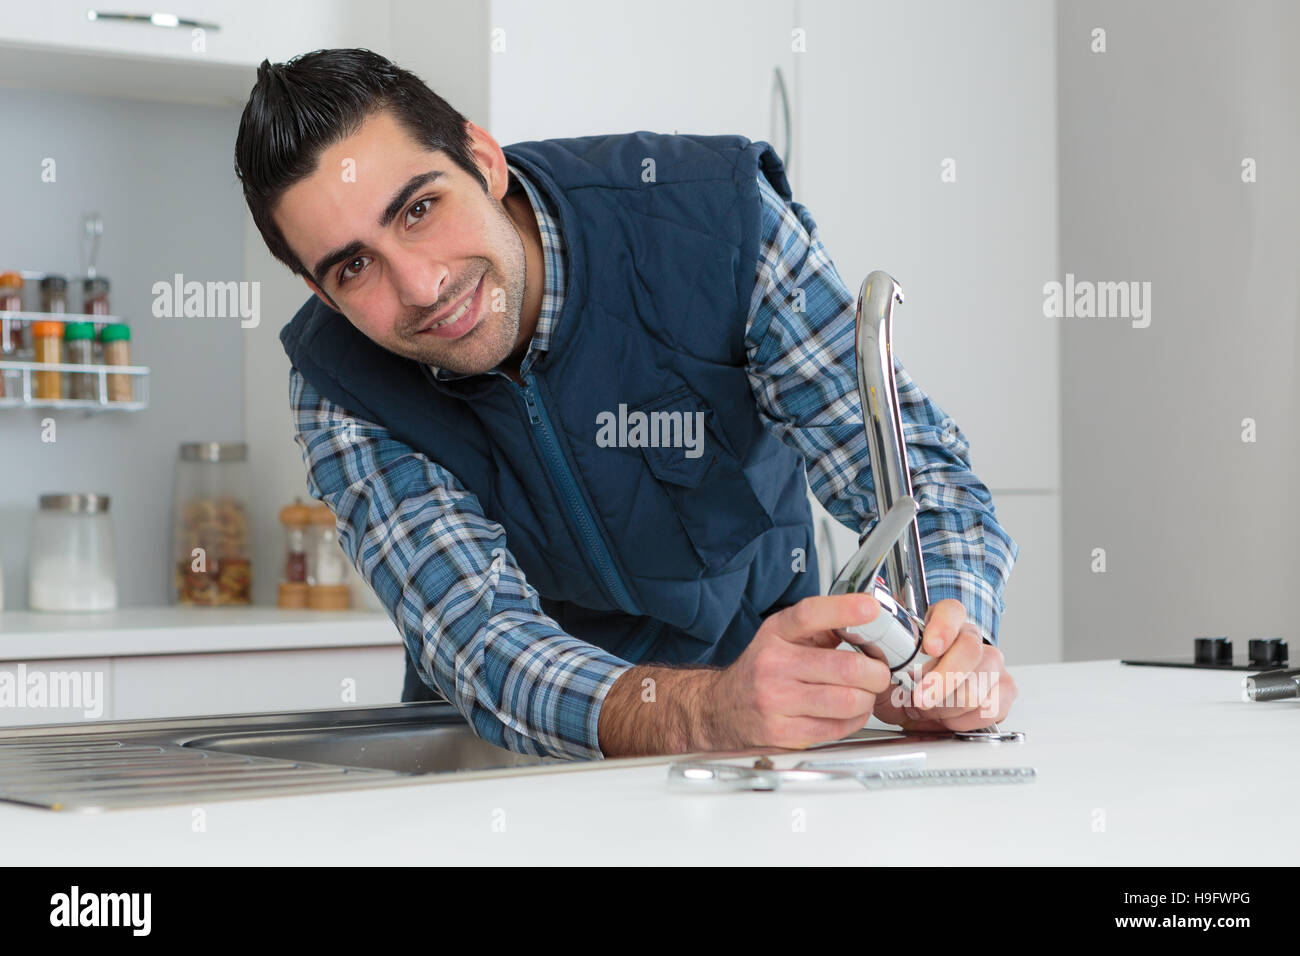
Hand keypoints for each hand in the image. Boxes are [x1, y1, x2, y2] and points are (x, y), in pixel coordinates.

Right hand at [701, 593, 894, 750]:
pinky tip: (847, 712)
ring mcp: (776, 700)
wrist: (720, 709)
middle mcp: (773, 664)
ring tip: (863, 694)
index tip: (870, 608)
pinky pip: (838, 728)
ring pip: (848, 701)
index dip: (844, 610)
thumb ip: (820, 628)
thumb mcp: (780, 637)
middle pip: (846, 667)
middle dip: (876, 672)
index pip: (810, 615)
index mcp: (776, 634)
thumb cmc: (760, 671)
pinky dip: (854, 720)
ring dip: (867, 699)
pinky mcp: (782, 733)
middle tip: (878, 673)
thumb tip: (865, 624)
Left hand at [868, 598, 1016, 731]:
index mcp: (941, 620)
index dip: (943, 628)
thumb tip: (876, 656)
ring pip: (979, 685)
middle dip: (942, 680)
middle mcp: (970, 637)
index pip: (951, 612)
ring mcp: (991, 662)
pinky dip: (963, 719)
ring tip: (929, 708)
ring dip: (947, 705)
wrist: (914, 705)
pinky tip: (948, 715)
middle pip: (969, 651)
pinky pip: (990, 708)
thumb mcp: (881, 668)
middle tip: (920, 698)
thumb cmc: (899, 682)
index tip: (931, 647)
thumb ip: (881, 657)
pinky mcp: (1004, 689)